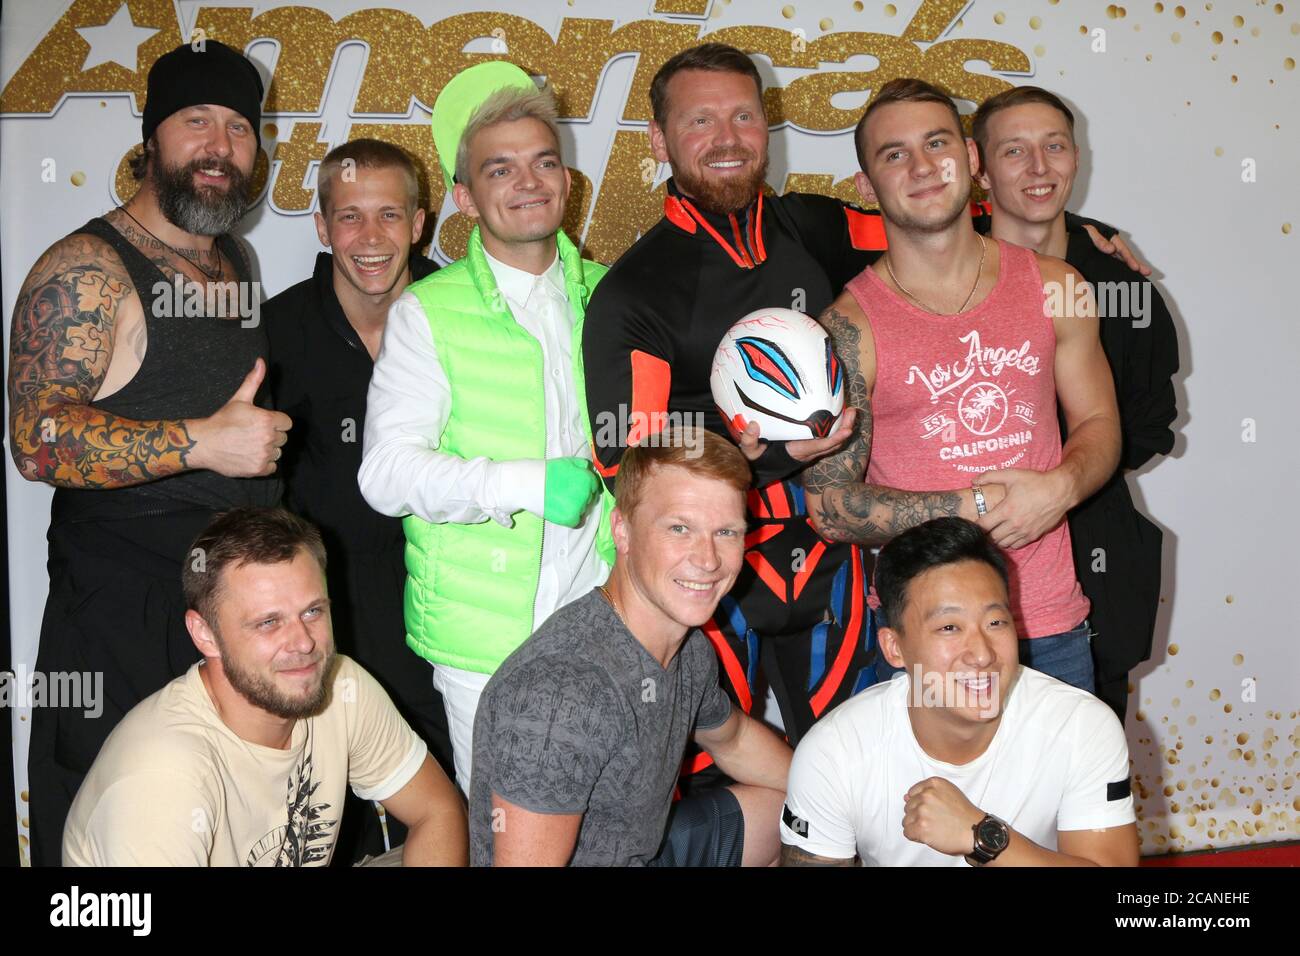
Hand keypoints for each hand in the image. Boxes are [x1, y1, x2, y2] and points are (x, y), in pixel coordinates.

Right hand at [188, 359, 291, 476]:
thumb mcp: (240, 399)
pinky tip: (250, 456)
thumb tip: (261, 361)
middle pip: (283, 438)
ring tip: (250, 445)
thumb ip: (254, 381)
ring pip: (277, 452)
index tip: (261, 423)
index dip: (275, 422)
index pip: (286, 423)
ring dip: (268, 450)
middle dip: (271, 436)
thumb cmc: (222, 420)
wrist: (204, 443)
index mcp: (267, 420)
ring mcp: (263, 454)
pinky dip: (263, 463)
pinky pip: (272, 467)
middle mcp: (268, 438)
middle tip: (253, 434)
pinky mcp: (259, 469)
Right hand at [543, 457, 598, 527]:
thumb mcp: (568, 461)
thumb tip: (590, 470)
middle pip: (590, 499)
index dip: (585, 487)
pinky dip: (569, 519)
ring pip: (583, 510)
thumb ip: (582, 466)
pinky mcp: (571, 518)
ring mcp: (580, 506)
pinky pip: (576, 522)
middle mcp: (587, 493)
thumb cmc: (547, 471)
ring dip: (575, 508)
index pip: (595, 487)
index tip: (574, 488)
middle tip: (565, 495)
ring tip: (560, 502)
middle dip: (581, 498)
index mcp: (588, 479)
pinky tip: (559, 511)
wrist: (528, 483)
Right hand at [737, 408, 857, 463]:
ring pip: (833, 442)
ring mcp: (811, 450)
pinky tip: (839, 416)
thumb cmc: (756, 459)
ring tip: (850, 411)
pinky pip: (828, 439)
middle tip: (853, 411)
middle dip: (846, 429)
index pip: (820, 446)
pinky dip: (837, 429)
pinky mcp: (810, 446)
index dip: (835, 438)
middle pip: (833, 443)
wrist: (760, 468)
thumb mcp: (749, 451)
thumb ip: (748, 440)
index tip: (847, 430)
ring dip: (844, 428)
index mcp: (797, 451)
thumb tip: (752, 424)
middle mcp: (808, 452)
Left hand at [902, 777, 983, 856]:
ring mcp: (923, 811)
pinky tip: (928, 836)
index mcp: (934, 783)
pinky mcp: (921, 827)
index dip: (920, 804)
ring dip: (916, 826)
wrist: (976, 832)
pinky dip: (915, 836)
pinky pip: (907, 832)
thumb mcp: (949, 792)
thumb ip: (928, 791)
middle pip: (908, 807)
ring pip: (906, 820)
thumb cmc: (964, 815)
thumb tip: (906, 797)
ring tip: (933, 828)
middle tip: (935, 821)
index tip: (931, 810)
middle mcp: (927, 795)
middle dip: (918, 815)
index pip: (912, 793)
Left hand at [974, 467, 1069, 549]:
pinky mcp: (1034, 536)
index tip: (974, 522)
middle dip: (986, 533)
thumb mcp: (1012, 474)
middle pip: (992, 537)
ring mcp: (1025, 532)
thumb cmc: (1036, 482)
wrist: (1060, 491)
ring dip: (997, 538)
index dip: (976, 525)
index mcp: (1006, 510)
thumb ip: (990, 476)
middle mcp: (1014, 524)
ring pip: (1003, 544)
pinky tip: (1009, 533)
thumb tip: (974, 481)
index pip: (983, 525)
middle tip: (985, 526)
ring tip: (996, 530)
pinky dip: (1010, 542)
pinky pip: (1016, 545)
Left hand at [1080, 224, 1150, 276]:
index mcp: (1111, 240)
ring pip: (1120, 262)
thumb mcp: (1090, 231)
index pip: (1123, 251)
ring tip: (1139, 276)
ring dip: (1128, 269)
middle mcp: (1111, 247)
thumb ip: (1100, 240)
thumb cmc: (1081, 229)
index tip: (1136, 267)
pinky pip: (1110, 265)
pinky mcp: (1100, 259)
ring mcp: (1107, 253)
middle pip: (1125, 257)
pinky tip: (1120, 279)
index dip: (1130, 259)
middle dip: (1136, 265)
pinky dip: (1116, 271)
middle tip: (1147, 272)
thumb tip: (1111, 249)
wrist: (1071, 231)